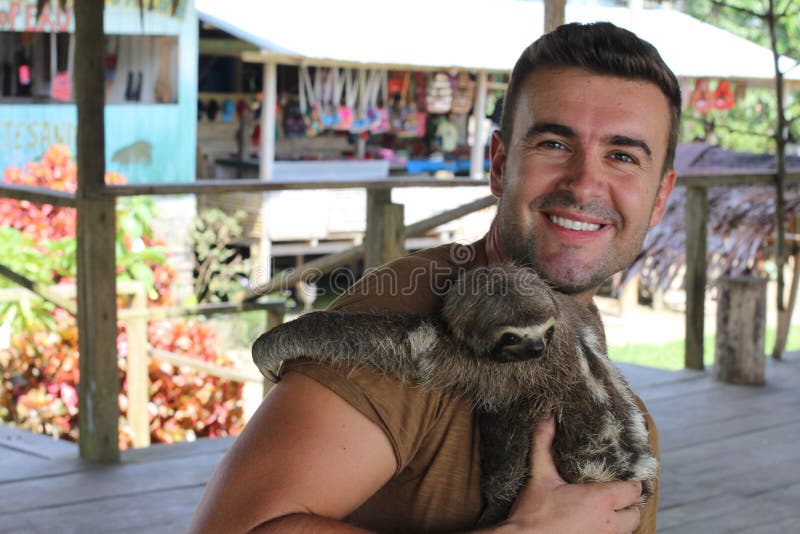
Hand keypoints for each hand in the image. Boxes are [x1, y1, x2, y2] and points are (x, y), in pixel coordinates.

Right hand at [500, 417, 641, 533]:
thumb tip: (547, 419)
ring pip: (626, 531)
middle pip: (635, 515)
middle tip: (617, 496)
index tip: (625, 478)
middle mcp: (608, 524)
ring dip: (620, 521)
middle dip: (629, 506)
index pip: (633, 491)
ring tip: (607, 511)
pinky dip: (609, 532)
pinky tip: (594, 524)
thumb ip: (544, 444)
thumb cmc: (533, 513)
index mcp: (599, 501)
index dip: (632, 483)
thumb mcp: (540, 476)